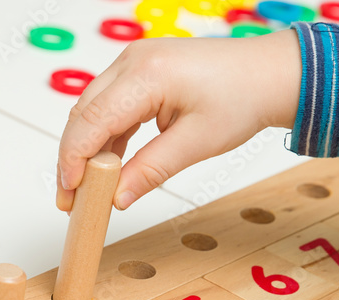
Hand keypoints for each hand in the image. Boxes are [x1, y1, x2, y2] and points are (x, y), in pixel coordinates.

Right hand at [56, 29, 300, 211]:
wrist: (267, 75)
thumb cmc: (242, 98)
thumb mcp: (196, 143)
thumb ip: (151, 170)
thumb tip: (117, 198)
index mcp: (148, 74)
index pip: (92, 120)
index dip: (74, 159)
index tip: (71, 192)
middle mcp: (133, 60)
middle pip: (84, 113)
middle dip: (73, 158)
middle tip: (71, 199)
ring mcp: (134, 62)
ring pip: (93, 109)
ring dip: (86, 148)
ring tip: (86, 189)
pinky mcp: (140, 71)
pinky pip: (110, 105)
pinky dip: (105, 136)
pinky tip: (108, 166)